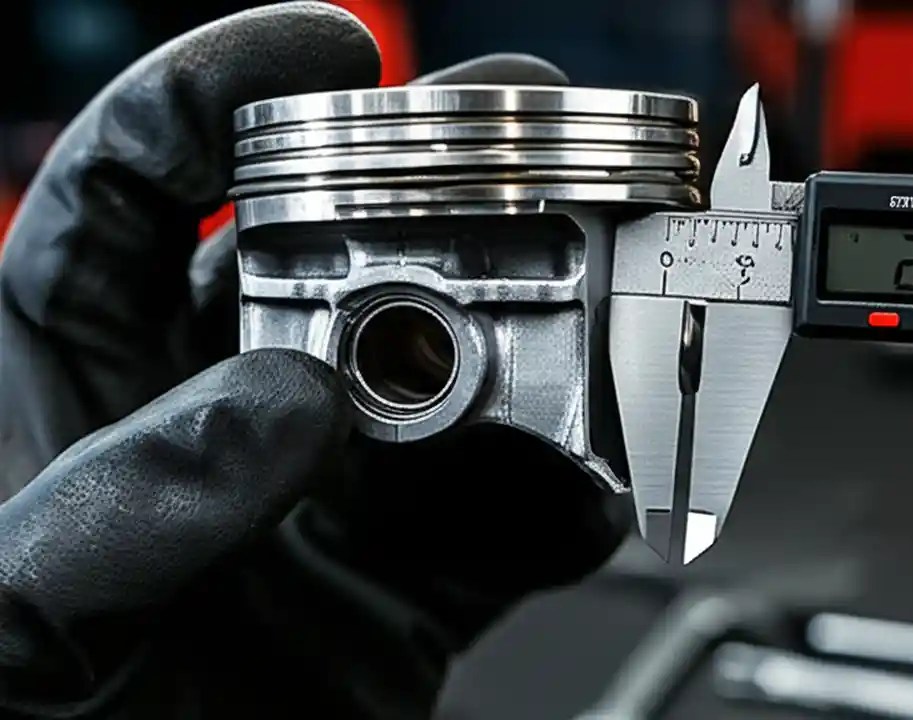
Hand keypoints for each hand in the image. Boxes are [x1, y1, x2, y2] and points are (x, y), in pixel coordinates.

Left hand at [0, 3, 626, 716]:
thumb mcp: (7, 624)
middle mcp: (208, 426)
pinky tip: (590, 490)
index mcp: (71, 388)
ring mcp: (313, 509)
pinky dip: (563, 507)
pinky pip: (500, 531)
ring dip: (520, 344)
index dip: (221, 93)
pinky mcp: (391, 597)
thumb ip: (124, 504)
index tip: (336, 48)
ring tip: (585, 310)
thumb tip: (282, 403)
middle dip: (424, 184)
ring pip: (435, 384)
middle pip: (323, 260)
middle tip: (520, 134)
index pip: (135, 191)